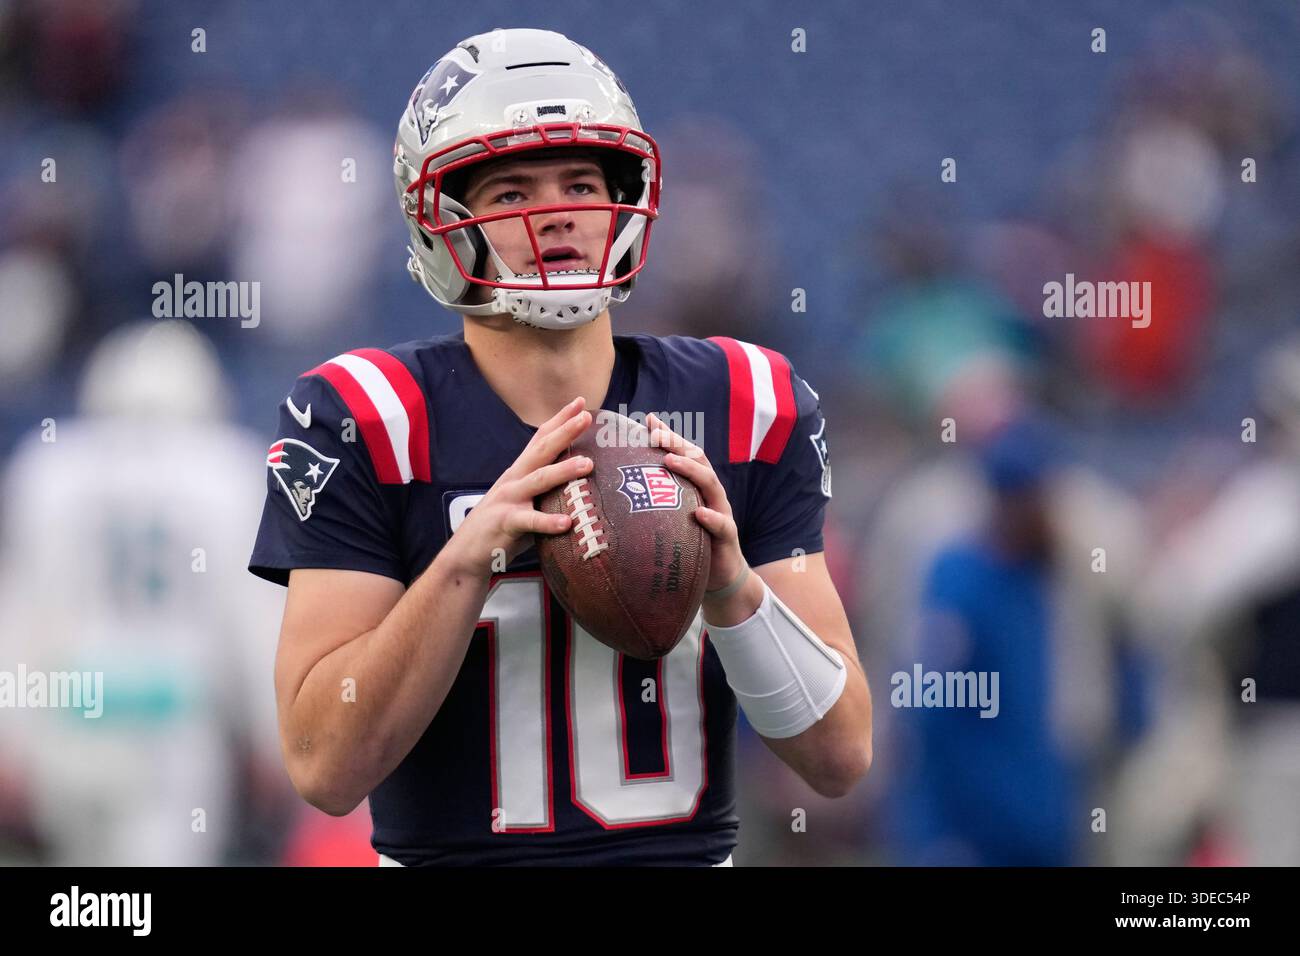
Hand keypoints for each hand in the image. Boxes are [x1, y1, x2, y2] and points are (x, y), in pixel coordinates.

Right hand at [445, 397, 593, 577]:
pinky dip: (548, 522)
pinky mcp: (505, 523)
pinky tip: (567, 522)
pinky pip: (530, 522)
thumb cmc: (501, 529)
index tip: (580, 402)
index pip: (541, 439)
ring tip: (587, 464)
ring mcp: (508, 500)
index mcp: (519, 472)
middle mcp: (514, 480)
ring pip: (538, 480)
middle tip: (586, 417)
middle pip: (541, 451)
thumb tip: (581, 486)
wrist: (465, 555)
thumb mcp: (524, 502)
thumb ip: (546, 492)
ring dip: (563, 470)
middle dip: (564, 432)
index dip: (559, 420)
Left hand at [646, 413, 754, 620]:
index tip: (649, 421)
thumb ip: (657, 499)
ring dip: (691, 470)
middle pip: (698, 460)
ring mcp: (721, 513)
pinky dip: (710, 517)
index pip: (685, 453)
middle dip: (678, 444)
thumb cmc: (691, 542)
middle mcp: (710, 494)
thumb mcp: (672, 518)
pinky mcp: (726, 537)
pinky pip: (721, 524)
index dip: (669, 436)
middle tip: (656, 434)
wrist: (720, 576)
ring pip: (710, 484)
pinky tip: (698, 514)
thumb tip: (623, 484)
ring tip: (670, 461)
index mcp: (696, 487)